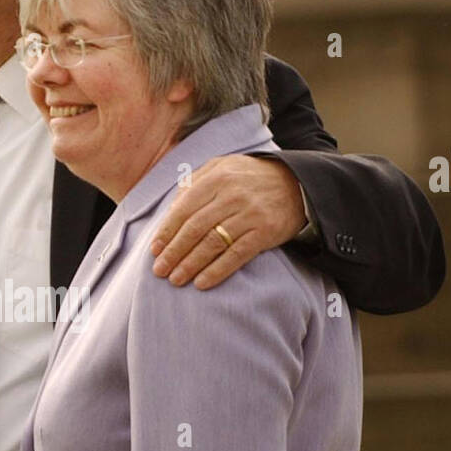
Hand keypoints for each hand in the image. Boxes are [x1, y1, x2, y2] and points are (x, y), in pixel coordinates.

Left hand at [150, 155, 305, 289]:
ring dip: (190, 264)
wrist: (296, 183)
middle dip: (174, 252)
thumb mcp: (222, 168)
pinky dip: (217, 271)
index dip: (167, 232)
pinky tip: (202, 283)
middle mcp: (232, 195)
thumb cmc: (250, 179)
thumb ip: (195, 182)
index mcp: (216, 177)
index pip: (184, 209)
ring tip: (176, 279)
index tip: (154, 250)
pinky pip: (236, 255)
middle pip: (194, 228)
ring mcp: (250, 214)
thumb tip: (170, 209)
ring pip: (212, 243)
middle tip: (160, 270)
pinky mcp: (265, 232)